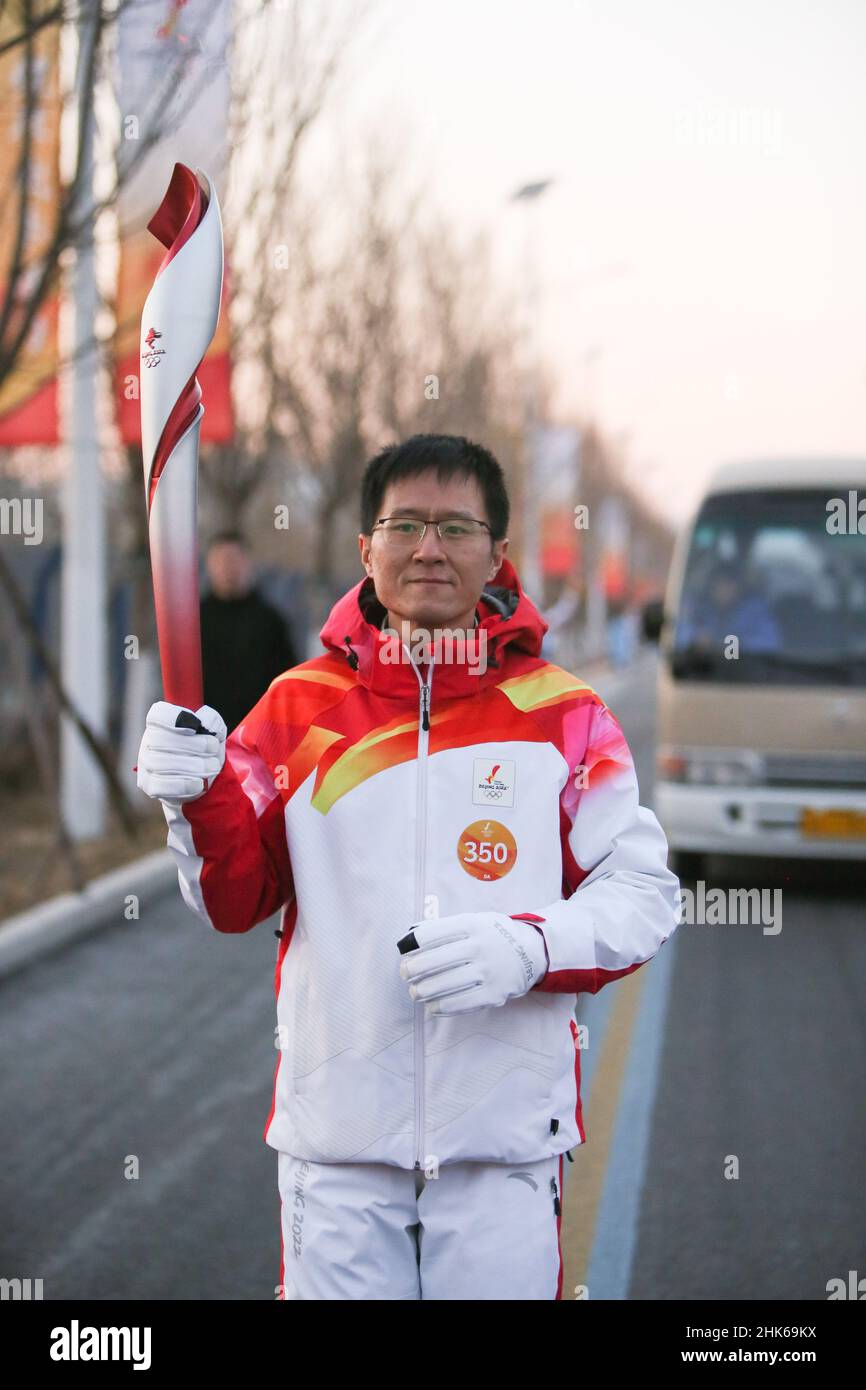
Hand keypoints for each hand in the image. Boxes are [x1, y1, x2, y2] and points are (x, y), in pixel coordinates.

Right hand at [137, 701, 226, 802]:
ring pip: (160, 763)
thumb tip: (204, 723)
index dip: (175, 718)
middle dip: (193, 744)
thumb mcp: (214, 731)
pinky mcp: (149, 785)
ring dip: (192, 765)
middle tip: (213, 747)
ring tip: (212, 766)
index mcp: (160, 722)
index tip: (196, 725)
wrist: (201, 779)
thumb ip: (212, 720)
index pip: (158, 714)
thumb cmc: (204, 750)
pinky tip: (199, 783)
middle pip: (160, 740)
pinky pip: (160, 786)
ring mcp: (146, 764)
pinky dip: (183, 784)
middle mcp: (148, 741)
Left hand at [397, 911, 547, 1015]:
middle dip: (411, 970)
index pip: (431, 934)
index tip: (402, 950)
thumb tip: (410, 934)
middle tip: (405, 974)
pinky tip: (432, 1006)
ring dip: (422, 991)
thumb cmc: (492, 936)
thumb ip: (443, 927)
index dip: (411, 944)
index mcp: (471, 925)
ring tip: (415, 992)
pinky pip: (459, 1004)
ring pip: (443, 985)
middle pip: (433, 961)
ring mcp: (487, 971)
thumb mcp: (473, 920)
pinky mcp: (493, 994)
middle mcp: (479, 947)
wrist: (531, 952)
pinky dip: (439, 1007)